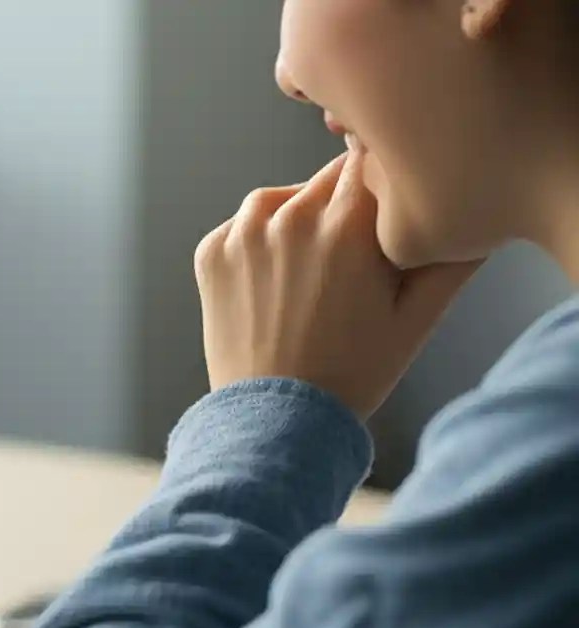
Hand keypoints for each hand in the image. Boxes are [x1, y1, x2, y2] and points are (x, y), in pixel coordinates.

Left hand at [194, 151, 480, 419]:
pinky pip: (243, 227)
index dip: (384, 183)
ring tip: (312, 277)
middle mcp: (290, 216)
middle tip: (352, 261)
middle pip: (328, 179)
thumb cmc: (353, 372)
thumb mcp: (417, 317)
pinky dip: (259, 245)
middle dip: (346, 206)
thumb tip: (463, 217)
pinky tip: (276, 288)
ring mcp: (243, 233)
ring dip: (299, 220)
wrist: (275, 419)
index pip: (373, 161)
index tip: (386, 215)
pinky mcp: (212, 252)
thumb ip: (449, 256)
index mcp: (348, 223)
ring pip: (283, 199)